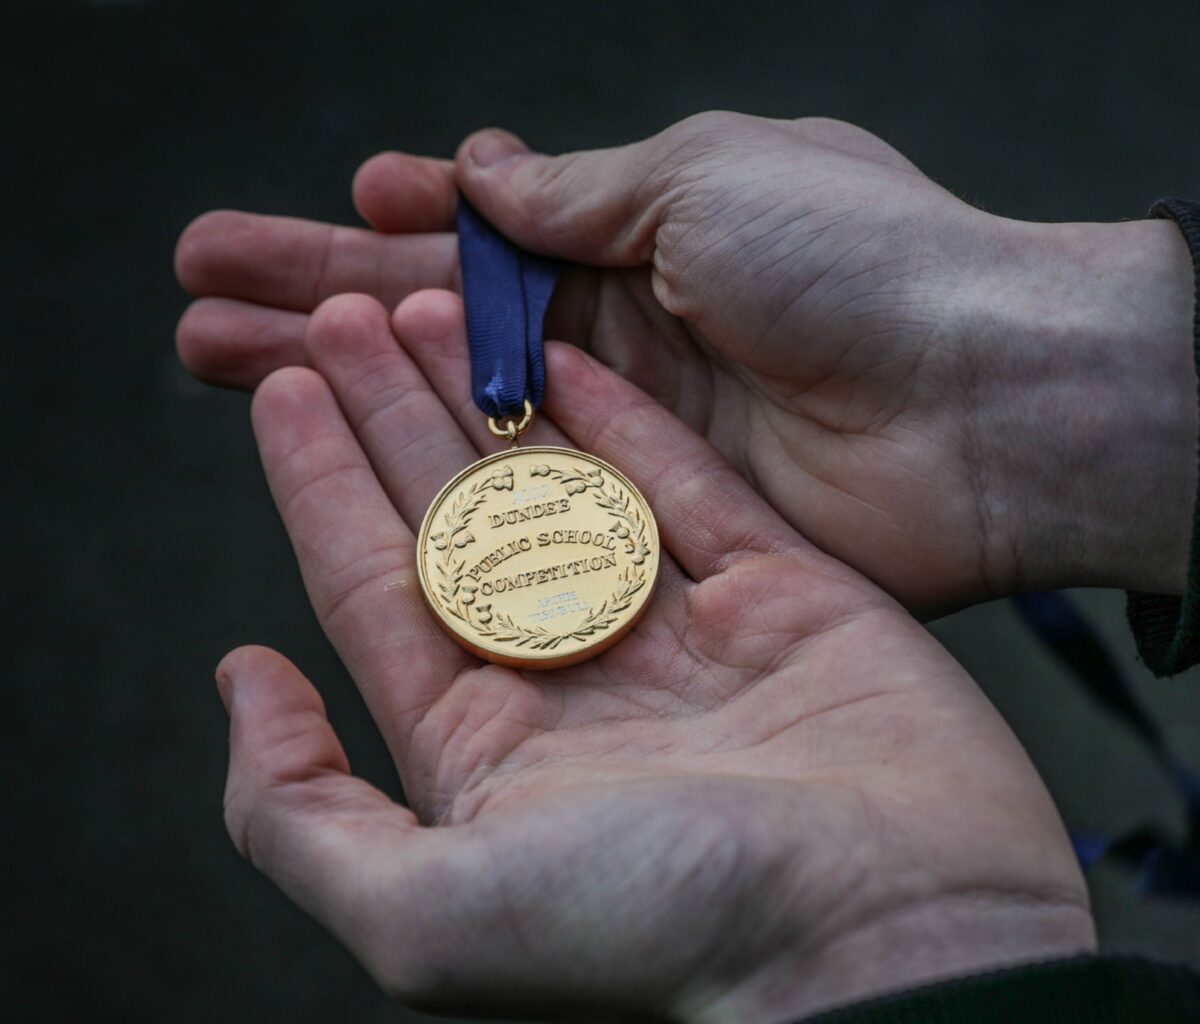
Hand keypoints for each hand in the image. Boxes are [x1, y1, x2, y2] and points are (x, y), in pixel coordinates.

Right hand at [177, 112, 1197, 611]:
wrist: (990, 405)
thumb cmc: (866, 263)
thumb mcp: (705, 176)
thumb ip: (581, 192)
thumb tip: (482, 167)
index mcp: (652, 233)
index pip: (489, 231)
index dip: (394, 225)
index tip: (318, 219)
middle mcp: (637, 336)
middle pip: (446, 324)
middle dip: (321, 303)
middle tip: (200, 299)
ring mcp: (644, 438)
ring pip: (463, 415)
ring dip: (349, 394)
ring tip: (223, 367)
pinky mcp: (664, 527)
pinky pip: (530, 505)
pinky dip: (447, 488)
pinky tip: (354, 474)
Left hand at [216, 289, 1091, 1019]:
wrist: (891, 933)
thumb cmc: (664, 935)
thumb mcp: (426, 915)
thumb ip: (300, 812)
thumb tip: (247, 682)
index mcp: (496, 758)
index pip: (382, 593)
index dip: (323, 486)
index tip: (284, 386)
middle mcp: (588, 690)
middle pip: (468, 523)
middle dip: (398, 416)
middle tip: (348, 311)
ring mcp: (693, 640)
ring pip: (575, 490)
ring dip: (500, 399)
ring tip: (440, 304)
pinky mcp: (790, 597)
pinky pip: (697, 486)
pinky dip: (633, 418)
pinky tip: (569, 350)